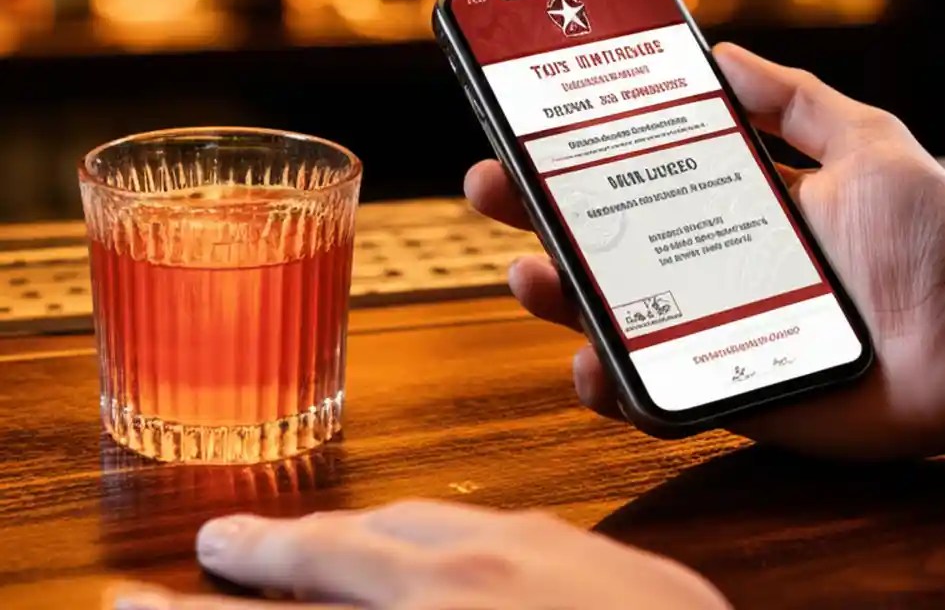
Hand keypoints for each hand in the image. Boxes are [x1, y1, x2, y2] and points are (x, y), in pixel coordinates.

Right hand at [110, 500, 729, 608]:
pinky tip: (455, 548)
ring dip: (370, 532)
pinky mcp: (599, 552)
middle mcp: (476, 574)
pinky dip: (453, 536)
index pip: (298, 593)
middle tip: (229, 540)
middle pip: (350, 545)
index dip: (217, 598)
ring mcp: (541, 553)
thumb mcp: (456, 609)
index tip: (165, 584)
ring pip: (426, 524)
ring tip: (333, 537)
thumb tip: (388, 577)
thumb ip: (407, 589)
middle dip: (281, 545)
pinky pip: (500, 527)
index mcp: (435, 604)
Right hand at [465, 43, 944, 457]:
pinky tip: (588, 362)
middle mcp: (715, 270)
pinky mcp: (728, 393)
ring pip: (611, 320)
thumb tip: (724, 55)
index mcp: (737, 211)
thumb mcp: (865, 142)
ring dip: (556, 298)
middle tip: (494, 187)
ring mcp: (714, 334)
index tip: (531, 131)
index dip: (580, 160)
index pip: (640, 180)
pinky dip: (610, 384)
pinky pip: (651, 395)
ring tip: (532, 273)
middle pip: (606, 246)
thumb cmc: (933, 242)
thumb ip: (794, 101)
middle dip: (538, 219)